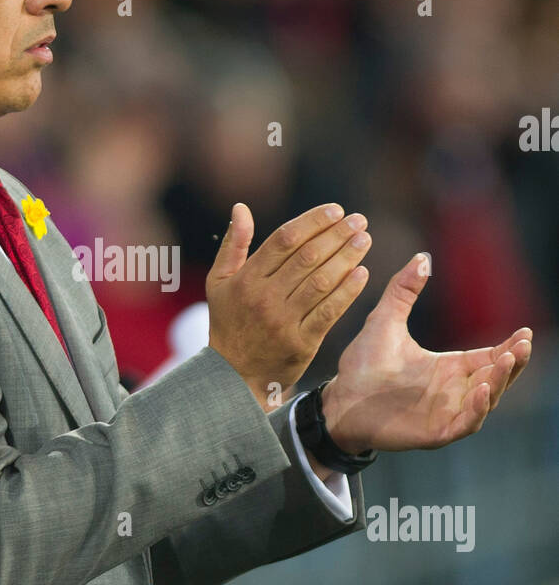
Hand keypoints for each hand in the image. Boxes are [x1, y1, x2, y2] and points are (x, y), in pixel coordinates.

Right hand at [207, 201, 371, 408]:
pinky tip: (362, 273)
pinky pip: (329, 311)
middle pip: (307, 257)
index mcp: (246, 279)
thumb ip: (234, 244)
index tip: (336, 210)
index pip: (284, 239)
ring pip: (322, 281)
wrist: (234, 376)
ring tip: (364, 240)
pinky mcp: (301, 342)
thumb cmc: (229, 322)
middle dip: (337, 234)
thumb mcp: (219, 282)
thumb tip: (240, 208)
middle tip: (359, 220)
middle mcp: (264, 297)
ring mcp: (283, 321)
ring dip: (347, 257)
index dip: (313, 222)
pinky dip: (348, 291)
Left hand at [321, 253, 532, 451]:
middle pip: (496, 379)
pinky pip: (465, 423)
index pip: (488, 357)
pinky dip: (477, 410)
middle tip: (523, 345)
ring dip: (499, 383)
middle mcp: (453, 390)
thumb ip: (403, 291)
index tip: (525, 332)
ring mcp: (446, 413)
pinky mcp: (435, 432)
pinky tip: (482, 390)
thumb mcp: (384, 321)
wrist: (338, 399)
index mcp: (448, 367)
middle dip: (513, 364)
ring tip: (507, 361)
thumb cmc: (362, 365)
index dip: (509, 347)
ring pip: (486, 401)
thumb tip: (422, 257)